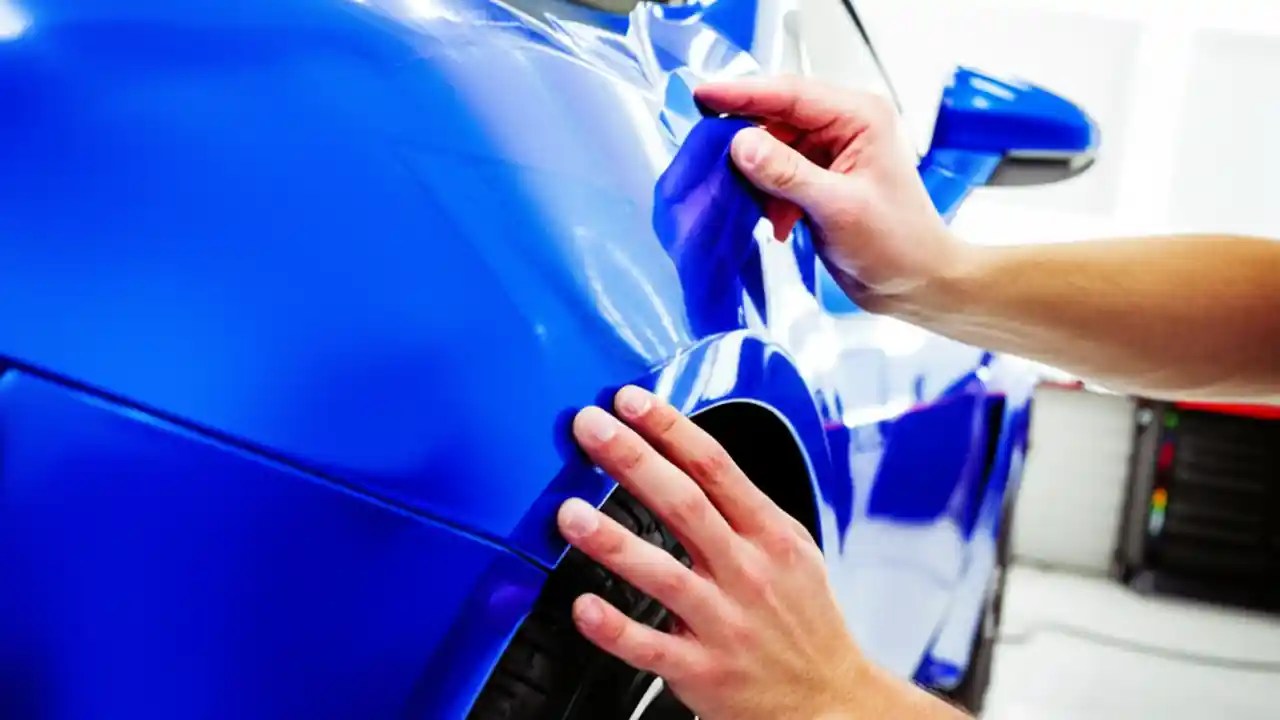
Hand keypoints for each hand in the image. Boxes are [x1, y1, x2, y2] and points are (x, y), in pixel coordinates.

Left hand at [558, 385, 864, 719]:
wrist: (830, 701)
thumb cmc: (804, 621)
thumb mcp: (793, 551)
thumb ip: (744, 508)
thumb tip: (690, 456)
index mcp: (770, 535)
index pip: (716, 466)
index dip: (670, 428)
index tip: (632, 401)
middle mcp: (747, 572)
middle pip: (684, 504)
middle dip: (632, 460)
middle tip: (590, 429)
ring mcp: (724, 622)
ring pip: (663, 574)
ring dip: (612, 541)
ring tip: (569, 515)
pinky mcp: (703, 671)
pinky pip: (650, 648)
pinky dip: (614, 628)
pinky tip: (583, 607)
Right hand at [694, 77, 964, 306]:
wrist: (914, 283)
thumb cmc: (896, 243)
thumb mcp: (838, 207)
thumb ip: (787, 173)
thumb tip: (740, 143)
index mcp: (858, 117)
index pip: (789, 94)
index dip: (741, 94)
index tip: (700, 96)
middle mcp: (843, 126)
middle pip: (776, 118)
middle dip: (743, 140)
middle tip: (704, 155)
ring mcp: (830, 153)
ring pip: (772, 148)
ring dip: (756, 176)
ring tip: (746, 201)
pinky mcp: (819, 180)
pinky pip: (777, 174)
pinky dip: (767, 196)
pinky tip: (775, 222)